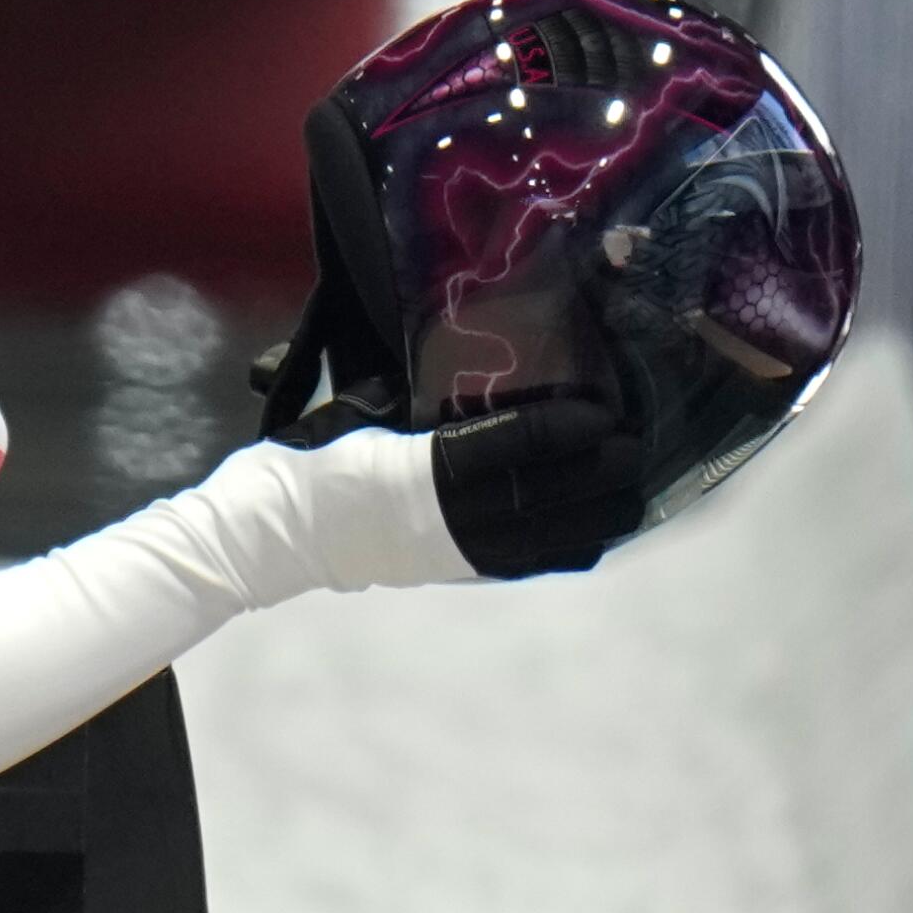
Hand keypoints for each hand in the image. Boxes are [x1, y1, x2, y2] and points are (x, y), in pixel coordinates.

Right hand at [273, 392, 644, 579]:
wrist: (275, 531)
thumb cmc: (309, 459)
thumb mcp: (353, 408)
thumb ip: (404, 384)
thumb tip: (456, 343)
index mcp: (415, 470)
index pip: (506, 450)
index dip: (561, 431)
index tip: (601, 410)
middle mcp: (443, 519)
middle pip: (546, 499)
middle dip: (601, 472)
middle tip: (638, 439)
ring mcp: (454, 551)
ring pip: (550, 539)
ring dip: (601, 512)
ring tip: (636, 479)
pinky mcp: (460, 569)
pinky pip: (534, 562)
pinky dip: (577, 543)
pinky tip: (603, 522)